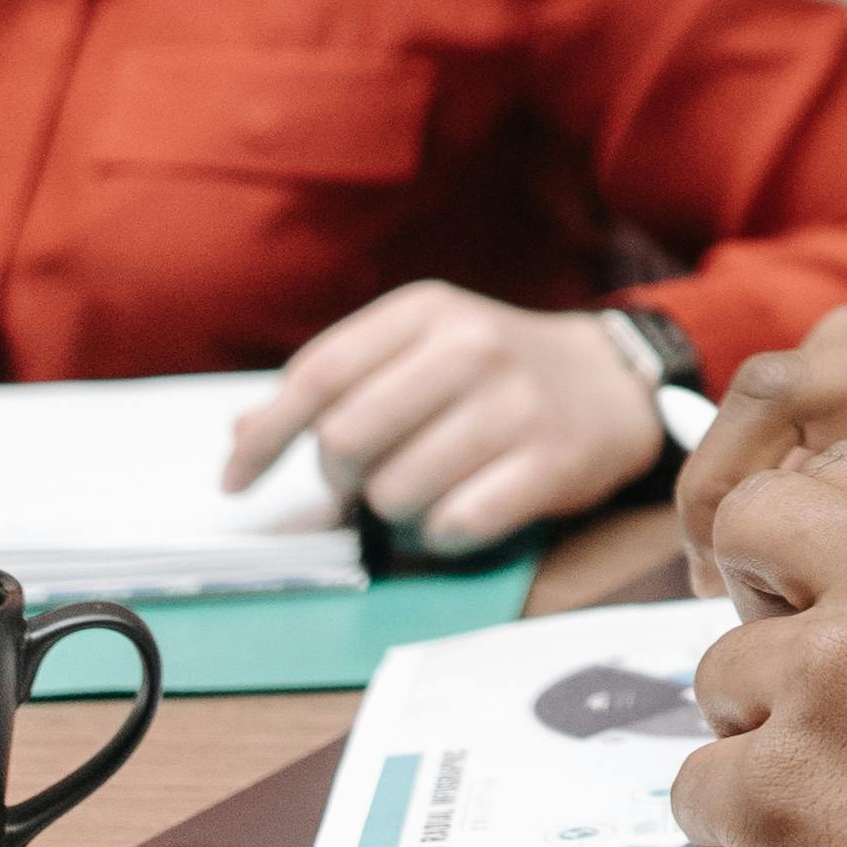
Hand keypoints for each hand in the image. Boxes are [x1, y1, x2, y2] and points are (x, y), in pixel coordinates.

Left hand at [227, 283, 662, 554]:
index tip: (233, 481)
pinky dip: (441, 534)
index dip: (266, 436)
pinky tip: (460, 511)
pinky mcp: (550, 464)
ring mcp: (515, 406)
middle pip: (347, 439)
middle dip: (338, 477)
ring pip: (394, 492)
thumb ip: (334, 383)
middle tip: (363, 479)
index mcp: (427, 312)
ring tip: (425, 486)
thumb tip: (239, 434)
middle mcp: (471, 348)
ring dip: (393, 508)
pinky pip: (453, 526)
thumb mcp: (417, 348)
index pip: (318, 374)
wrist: (613, 382)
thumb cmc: (493, 370)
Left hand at [676, 440, 846, 846]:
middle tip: (804, 690)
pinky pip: (699, 792)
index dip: (818, 545)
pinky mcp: (769, 790)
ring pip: (720, 678)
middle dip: (760, 601)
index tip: (829, 601)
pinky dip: (744, 841)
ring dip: (762, 744)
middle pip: (751, 524)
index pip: (839, 471)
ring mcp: (825, 682)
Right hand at [677, 284, 846, 637]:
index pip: (783, 396)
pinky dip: (791, 447)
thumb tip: (721, 559)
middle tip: (723, 574)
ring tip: (781, 553)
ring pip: (780, 388)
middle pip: (768, 387)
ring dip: (760, 469)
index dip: (721, 479)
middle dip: (730, 484)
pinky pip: (809, 381)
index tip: (710, 566)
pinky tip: (814, 509)